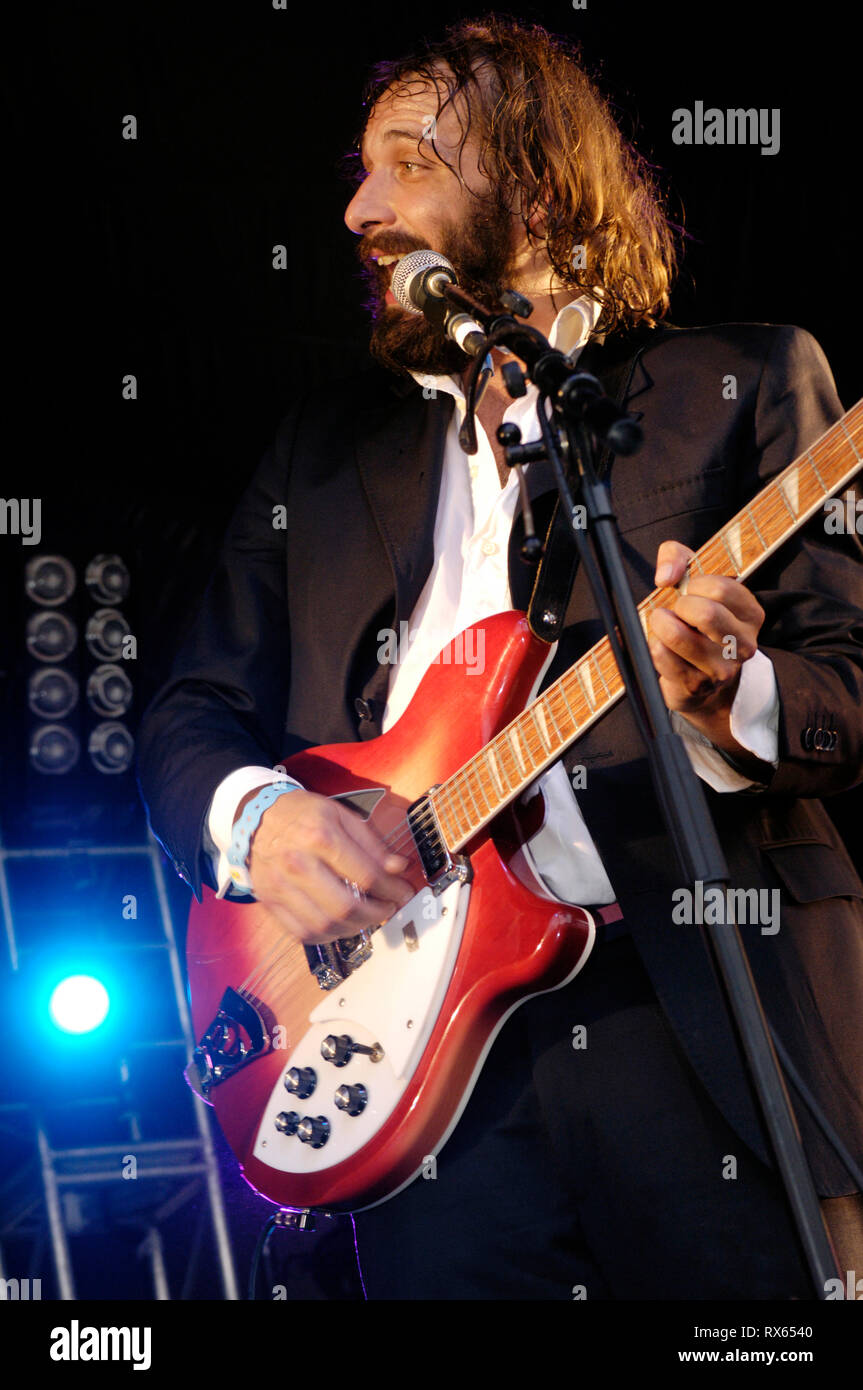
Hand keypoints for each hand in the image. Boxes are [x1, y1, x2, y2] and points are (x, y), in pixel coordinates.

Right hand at [243, 788, 413, 943]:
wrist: (255, 816)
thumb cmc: (302, 814)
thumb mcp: (340, 814)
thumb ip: (371, 843)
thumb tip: (398, 868)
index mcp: (320, 836)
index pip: (366, 875)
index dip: (392, 889)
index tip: (403, 892)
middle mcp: (297, 863)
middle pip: (345, 906)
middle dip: (376, 913)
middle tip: (387, 908)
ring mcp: (280, 885)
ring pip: (324, 925)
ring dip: (354, 928)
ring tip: (366, 917)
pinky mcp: (269, 901)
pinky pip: (301, 933)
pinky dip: (327, 935)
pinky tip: (340, 924)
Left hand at [648, 540, 765, 746]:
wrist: (699, 676)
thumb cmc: (694, 618)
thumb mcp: (691, 577)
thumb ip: (676, 557)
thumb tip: (666, 576)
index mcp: (750, 614)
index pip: (721, 589)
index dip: (694, 585)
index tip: (690, 591)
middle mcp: (743, 644)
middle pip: (706, 613)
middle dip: (679, 606)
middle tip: (676, 610)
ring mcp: (721, 669)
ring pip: (678, 636)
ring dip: (660, 624)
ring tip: (664, 624)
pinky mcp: (696, 686)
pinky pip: (661, 656)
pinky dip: (652, 644)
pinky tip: (661, 645)